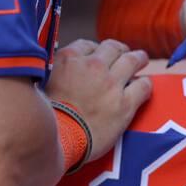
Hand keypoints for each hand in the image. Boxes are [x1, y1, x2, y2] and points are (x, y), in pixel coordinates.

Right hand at [45, 39, 151, 163]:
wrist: (59, 141)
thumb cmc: (45, 117)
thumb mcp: (40, 84)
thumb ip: (51, 72)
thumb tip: (50, 70)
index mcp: (69, 59)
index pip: (87, 45)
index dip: (94, 51)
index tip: (97, 57)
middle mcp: (92, 66)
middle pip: (112, 47)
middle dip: (119, 50)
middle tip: (123, 53)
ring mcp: (111, 84)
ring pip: (132, 61)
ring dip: (138, 59)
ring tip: (141, 60)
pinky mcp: (125, 104)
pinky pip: (143, 86)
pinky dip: (145, 84)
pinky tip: (144, 86)